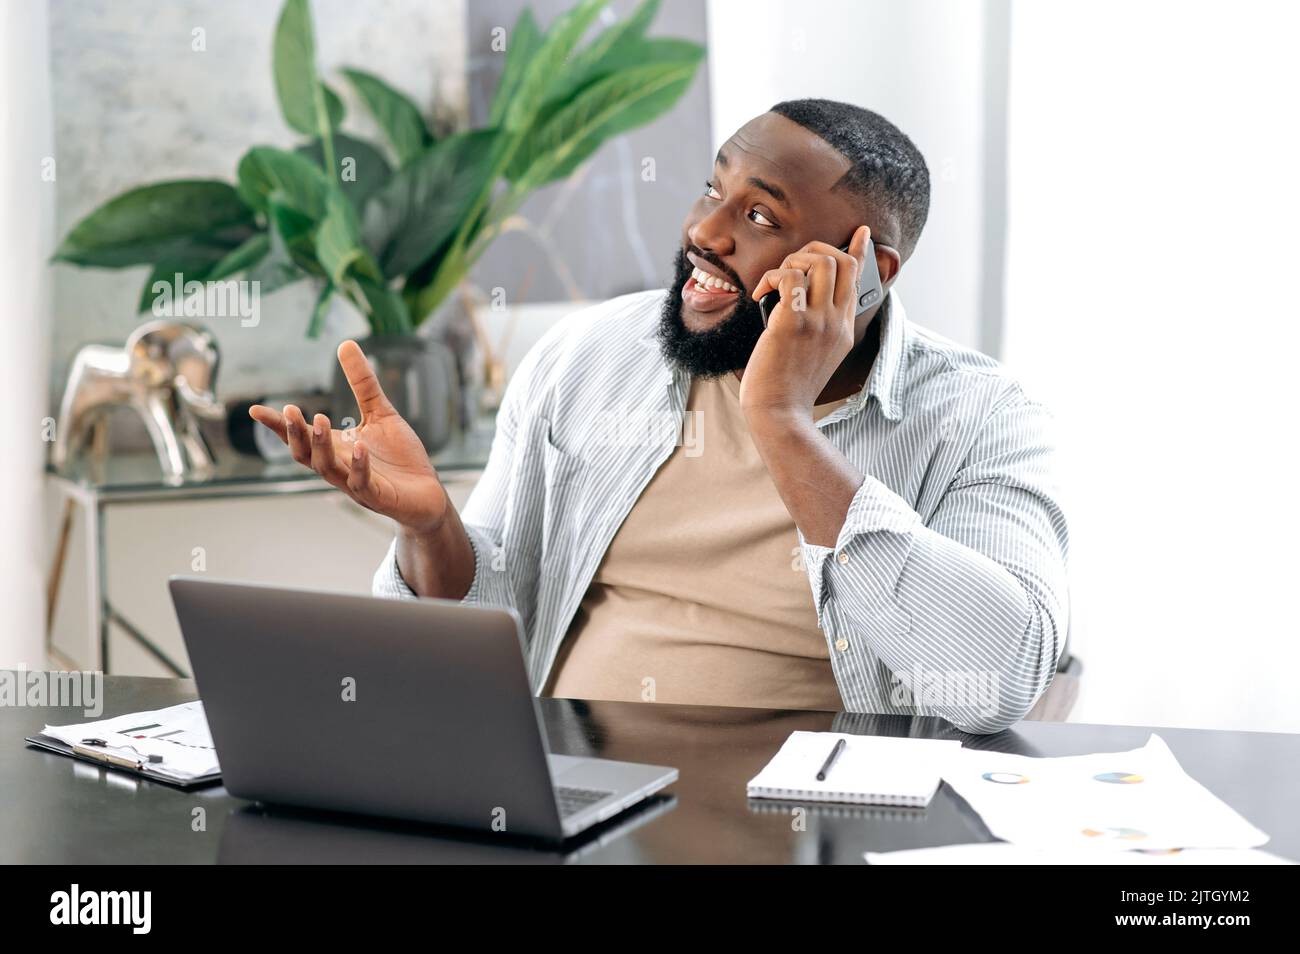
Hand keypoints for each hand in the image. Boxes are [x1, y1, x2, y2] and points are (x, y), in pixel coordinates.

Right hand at [249, 341, 449, 533]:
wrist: (428, 495)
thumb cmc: (400, 458)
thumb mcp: (380, 413)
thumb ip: (362, 383)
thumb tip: (345, 343)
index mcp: (335, 449)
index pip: (299, 438)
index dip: (278, 426)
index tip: (255, 410)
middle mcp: (340, 468)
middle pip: (305, 455)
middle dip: (296, 433)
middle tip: (290, 409)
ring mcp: (357, 485)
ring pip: (329, 469)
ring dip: (321, 446)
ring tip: (320, 420)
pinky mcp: (379, 497)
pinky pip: (363, 484)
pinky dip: (359, 466)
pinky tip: (360, 447)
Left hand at [739, 225, 870, 421]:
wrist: (779, 414)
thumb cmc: (787, 388)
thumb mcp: (815, 356)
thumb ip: (817, 328)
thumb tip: (797, 301)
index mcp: (844, 329)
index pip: (857, 280)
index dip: (858, 252)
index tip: (861, 233)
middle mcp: (837, 322)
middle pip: (841, 261)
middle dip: (813, 251)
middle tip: (788, 268)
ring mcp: (818, 321)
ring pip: (818, 262)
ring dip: (791, 262)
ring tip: (773, 284)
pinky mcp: (793, 323)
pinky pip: (787, 277)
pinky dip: (771, 277)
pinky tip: (760, 295)